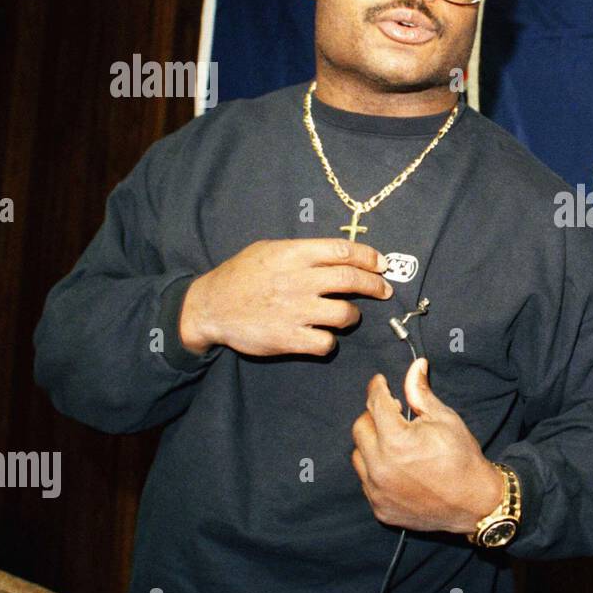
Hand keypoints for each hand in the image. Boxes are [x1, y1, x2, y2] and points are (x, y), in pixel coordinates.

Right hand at [179, 238, 392, 356]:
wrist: (209, 307)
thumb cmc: (241, 275)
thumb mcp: (268, 250)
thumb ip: (302, 250)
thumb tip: (339, 253)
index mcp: (293, 254)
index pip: (343, 251)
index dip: (369, 257)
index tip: (381, 264)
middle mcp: (297, 280)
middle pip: (350, 279)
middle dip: (374, 285)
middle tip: (383, 290)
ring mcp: (295, 311)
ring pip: (345, 313)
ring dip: (353, 315)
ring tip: (349, 315)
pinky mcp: (289, 338)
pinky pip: (327, 342)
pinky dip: (330, 340)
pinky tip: (323, 336)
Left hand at [350, 357, 504, 534]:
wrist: (474, 503)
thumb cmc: (462, 458)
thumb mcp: (444, 418)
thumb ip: (421, 392)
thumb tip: (416, 365)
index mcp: (397, 440)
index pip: (376, 403)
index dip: (378, 388)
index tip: (380, 382)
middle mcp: (381, 467)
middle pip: (360, 428)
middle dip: (374, 416)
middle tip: (393, 414)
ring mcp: (378, 490)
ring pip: (358, 456)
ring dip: (371, 444)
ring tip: (393, 442)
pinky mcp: (380, 507)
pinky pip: (366, 481)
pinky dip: (376, 469)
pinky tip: (395, 466)